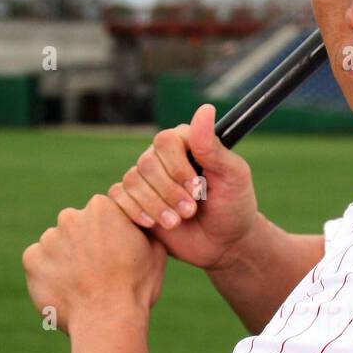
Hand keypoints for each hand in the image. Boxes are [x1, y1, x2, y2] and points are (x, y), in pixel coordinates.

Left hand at [22, 194, 166, 333]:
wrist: (107, 320)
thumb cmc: (135, 287)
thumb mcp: (155, 252)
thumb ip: (142, 229)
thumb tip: (141, 223)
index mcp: (101, 207)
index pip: (100, 214)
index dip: (108, 235)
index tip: (114, 254)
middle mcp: (70, 216)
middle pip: (75, 226)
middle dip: (83, 243)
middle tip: (98, 271)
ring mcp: (48, 238)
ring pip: (56, 245)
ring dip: (66, 259)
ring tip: (83, 285)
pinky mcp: (31, 259)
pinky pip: (39, 263)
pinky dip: (49, 274)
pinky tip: (67, 290)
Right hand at [108, 103, 259, 270]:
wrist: (223, 244)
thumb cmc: (234, 206)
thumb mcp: (233, 176)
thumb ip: (213, 147)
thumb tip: (205, 109)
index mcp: (186, 143)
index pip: (165, 141)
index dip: (177, 167)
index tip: (197, 189)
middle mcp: (162, 157)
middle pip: (146, 164)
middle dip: (168, 192)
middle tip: (190, 212)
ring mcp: (146, 179)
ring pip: (132, 182)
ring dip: (155, 205)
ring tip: (176, 222)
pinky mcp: (134, 200)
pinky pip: (118, 197)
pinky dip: (134, 211)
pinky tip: (153, 224)